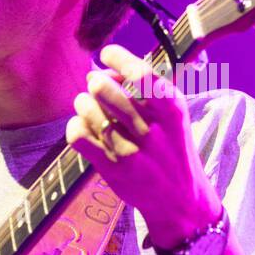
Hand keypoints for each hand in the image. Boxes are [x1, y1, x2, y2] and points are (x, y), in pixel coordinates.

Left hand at [66, 44, 221, 248]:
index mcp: (172, 110)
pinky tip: (84, 128)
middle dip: (96, 82)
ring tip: (88, 106)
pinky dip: (75, 126)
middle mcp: (153, 130)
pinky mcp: (113, 169)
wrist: (180, 200)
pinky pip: (78, 135)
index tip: (107, 54)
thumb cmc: (172, 148)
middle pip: (106, 90)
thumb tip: (101, 71)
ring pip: (89, 110)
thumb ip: (145, 92)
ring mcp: (132, 151)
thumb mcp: (173, 117)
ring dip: (83, 103)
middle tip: (96, 86)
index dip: (118, 58)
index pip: (141, 74)